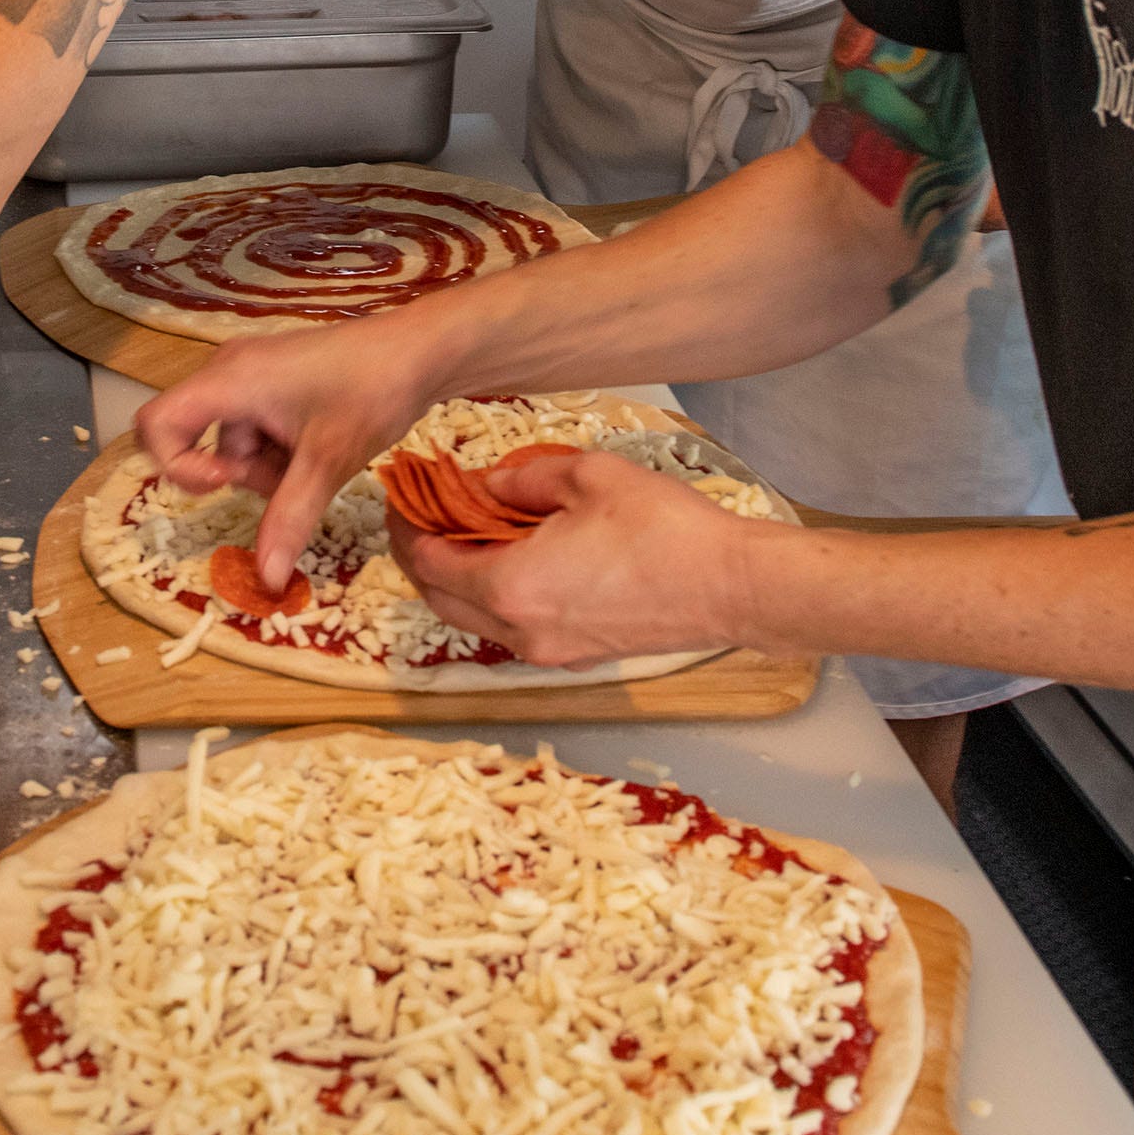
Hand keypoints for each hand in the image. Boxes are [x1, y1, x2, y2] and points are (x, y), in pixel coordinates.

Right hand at [135, 326, 438, 594]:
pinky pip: (256, 428)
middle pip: (199, 438)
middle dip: (241, 472)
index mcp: (230, 380)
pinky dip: (280, 450)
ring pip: (234, 441)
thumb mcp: (327, 463)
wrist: (421, 352)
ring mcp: (253, 374)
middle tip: (290, 478)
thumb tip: (265, 580)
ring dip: (268, 466)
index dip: (176, 465)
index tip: (224, 483)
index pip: (157, 423)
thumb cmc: (372, 392)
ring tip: (318, 462)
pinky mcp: (275, 380)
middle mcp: (230, 372)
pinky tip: (321, 448)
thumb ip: (289, 519)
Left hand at [389, 447, 780, 668]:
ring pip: (474, 619)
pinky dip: (495, 596)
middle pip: (439, 600)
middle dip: (420, 558)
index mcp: (512, 586)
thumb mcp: (588, 478)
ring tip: (466, 533)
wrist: (730, 586)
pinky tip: (514, 560)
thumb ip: (522, 479)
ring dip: (457, 580)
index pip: (427, 564)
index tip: (403, 497)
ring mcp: (549, 651)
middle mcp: (521, 630)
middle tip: (422, 515)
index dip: (406, 528)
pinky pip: (512, 629)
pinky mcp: (575, 656)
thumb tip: (485, 484)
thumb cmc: (666, 530)